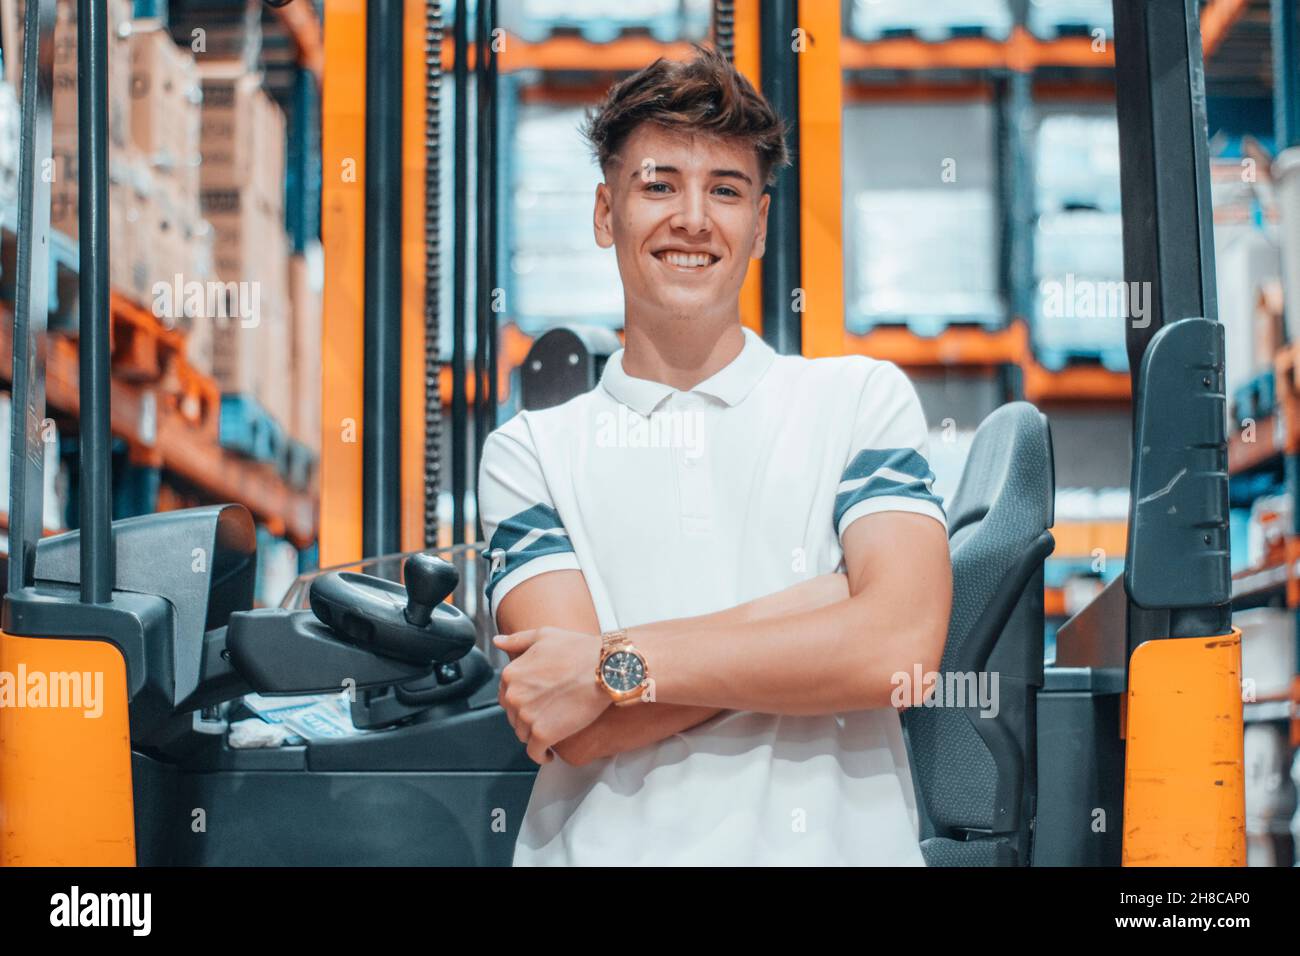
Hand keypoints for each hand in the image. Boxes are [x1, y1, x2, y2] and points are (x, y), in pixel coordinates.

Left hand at [494, 627, 611, 764]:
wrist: (605, 668)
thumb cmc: (579, 649)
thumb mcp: (544, 636)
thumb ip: (517, 640)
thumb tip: (498, 642)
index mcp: (511, 674)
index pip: (506, 696)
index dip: (521, 700)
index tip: (535, 702)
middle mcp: (514, 696)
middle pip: (513, 717)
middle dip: (526, 718)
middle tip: (546, 715)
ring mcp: (527, 716)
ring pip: (523, 735)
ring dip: (534, 735)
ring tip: (551, 731)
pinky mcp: (542, 734)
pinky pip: (535, 752)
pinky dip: (541, 755)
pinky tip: (549, 754)